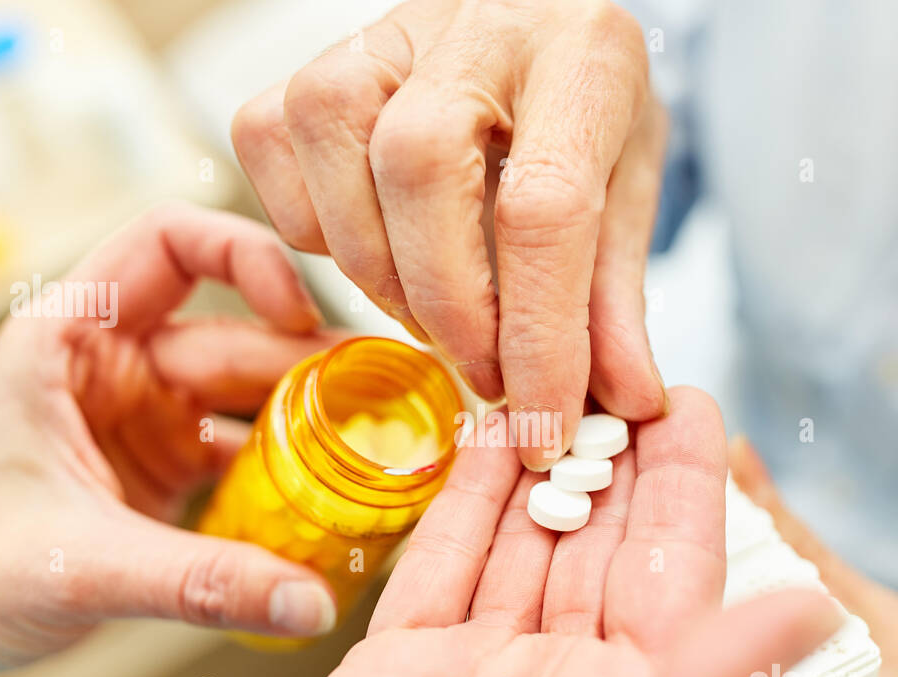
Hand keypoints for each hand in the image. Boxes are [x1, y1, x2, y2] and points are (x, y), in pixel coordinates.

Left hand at [0, 202, 347, 670]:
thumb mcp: (81, 570)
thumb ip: (198, 583)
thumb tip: (308, 599)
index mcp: (71, 340)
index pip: (168, 243)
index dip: (244, 256)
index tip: (298, 314)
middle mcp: (118, 361)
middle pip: (240, 334)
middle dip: (318, 367)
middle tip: (397, 400)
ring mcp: (150, 409)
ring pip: (255, 390)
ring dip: (319, 419)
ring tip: (390, 444)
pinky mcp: (171, 458)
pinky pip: (252, 447)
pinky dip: (298, 470)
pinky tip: (344, 494)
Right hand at [208, 389, 842, 676]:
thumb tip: (803, 616)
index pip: (673, 579)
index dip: (685, 487)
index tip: (690, 399)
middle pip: (595, 549)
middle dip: (608, 452)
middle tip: (609, 359)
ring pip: (513, 547)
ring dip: (532, 461)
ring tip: (545, 377)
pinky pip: (431, 575)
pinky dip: (452, 504)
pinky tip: (476, 443)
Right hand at [231, 0, 668, 468]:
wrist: (543, 23)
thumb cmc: (583, 107)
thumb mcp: (627, 191)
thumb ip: (616, 298)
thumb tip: (623, 400)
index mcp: (581, 57)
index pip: (545, 206)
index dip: (538, 334)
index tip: (541, 417)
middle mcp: (479, 25)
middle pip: (420, 165)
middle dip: (446, 305)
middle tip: (483, 372)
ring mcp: (386, 31)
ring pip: (332, 139)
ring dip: (375, 267)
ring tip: (432, 315)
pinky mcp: (318, 56)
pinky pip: (270, 143)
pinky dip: (310, 225)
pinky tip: (372, 252)